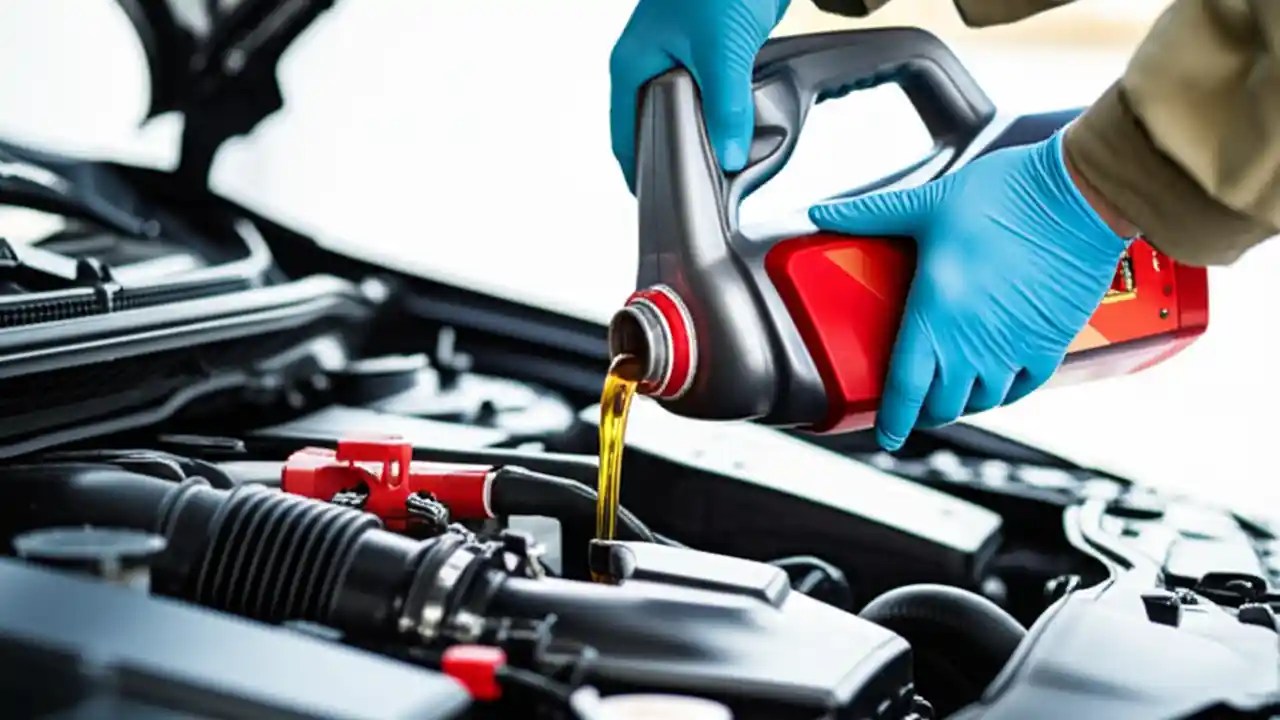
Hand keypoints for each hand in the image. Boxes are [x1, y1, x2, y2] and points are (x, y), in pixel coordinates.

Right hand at [609, 0, 789, 189]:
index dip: (639, 172)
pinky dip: (724, 117)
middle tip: (699, 194)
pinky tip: (740, 134)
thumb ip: (725, 106)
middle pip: (656, 129)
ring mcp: (681, 61)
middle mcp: (650, 66)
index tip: (658, 203)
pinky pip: (712, 99)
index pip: (624, 135)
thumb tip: (726, 155)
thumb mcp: (721, 51)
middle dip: (677, 159)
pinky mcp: (711, 56)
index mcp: (633, 65)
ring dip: (704, 138)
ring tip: (720, 170)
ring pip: (688, 116)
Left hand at [809, 132, 1129, 450]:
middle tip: (915, 402)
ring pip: (981, 402)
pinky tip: (996, 380)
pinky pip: (1022, 388)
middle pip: (942, 405)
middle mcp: (973, 343)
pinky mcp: (1050, 344)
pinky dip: (1004, 392)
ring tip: (953, 389)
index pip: (905, 389)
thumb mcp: (928, 204)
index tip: (886, 435)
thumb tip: (822, 213)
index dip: (892, 420)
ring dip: (963, 402)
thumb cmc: (1006, 196)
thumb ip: (871, 215)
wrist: (1081, 194)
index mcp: (935, 315)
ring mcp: (1014, 349)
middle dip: (923, 410)